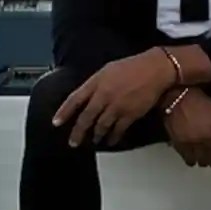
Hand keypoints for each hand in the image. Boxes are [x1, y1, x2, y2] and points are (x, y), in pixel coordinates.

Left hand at [54, 48, 175, 147]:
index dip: (64, 112)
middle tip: (73, 142)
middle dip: (78, 132)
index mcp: (96, 82)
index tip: (56, 123)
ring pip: (101, 126)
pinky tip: (111, 141)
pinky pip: (118, 130)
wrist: (155, 69)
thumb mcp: (107, 70)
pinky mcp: (130, 114)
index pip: (74, 99)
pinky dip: (113, 137)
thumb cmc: (133, 66)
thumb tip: (87, 96)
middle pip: (86, 117)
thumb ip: (95, 84)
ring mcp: (116, 106)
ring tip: (94, 141)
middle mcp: (104, 95)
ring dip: (96, 136)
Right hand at [162, 88, 210, 169]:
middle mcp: (209, 137)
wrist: (176, 95)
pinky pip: (189, 159)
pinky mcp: (181, 145)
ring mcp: (194, 142)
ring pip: (203, 162)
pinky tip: (192, 156)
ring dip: (203, 161)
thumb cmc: (195, 99)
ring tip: (203, 158)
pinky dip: (191, 159)